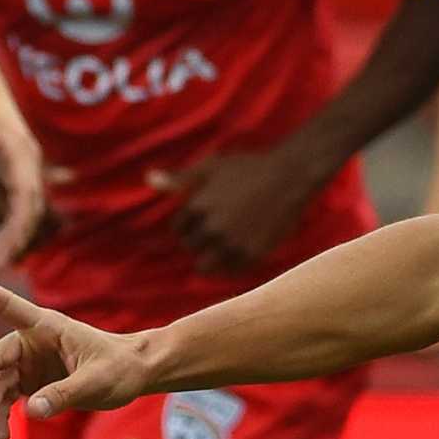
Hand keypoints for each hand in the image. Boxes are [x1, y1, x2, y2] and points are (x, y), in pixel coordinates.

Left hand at [0, 55, 47, 266]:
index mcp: (21, 152)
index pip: (26, 201)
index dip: (15, 232)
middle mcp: (28, 160)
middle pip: (32, 209)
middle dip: (16, 240)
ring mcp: (24, 163)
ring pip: (30, 208)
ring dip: (17, 234)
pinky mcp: (14, 165)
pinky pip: (21, 200)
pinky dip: (12, 220)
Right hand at [0, 268, 156, 436]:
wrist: (133, 375)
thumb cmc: (119, 367)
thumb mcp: (96, 381)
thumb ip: (65, 394)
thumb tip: (30, 412)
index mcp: (45, 326)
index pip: (4, 304)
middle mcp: (30, 342)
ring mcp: (28, 364)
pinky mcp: (31, 384)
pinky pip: (7, 401)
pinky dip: (2, 418)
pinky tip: (1, 438)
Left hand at [147, 145, 323, 271]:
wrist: (290, 176)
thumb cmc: (249, 167)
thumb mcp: (212, 167)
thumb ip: (180, 178)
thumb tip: (148, 178)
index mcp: (198, 208)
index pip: (179, 230)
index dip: (190, 225)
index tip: (204, 219)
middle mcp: (212, 229)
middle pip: (192, 248)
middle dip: (200, 241)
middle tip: (219, 230)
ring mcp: (232, 244)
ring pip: (207, 266)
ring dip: (212, 259)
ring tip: (224, 247)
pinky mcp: (252, 255)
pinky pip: (231, 271)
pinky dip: (232, 265)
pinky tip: (240, 251)